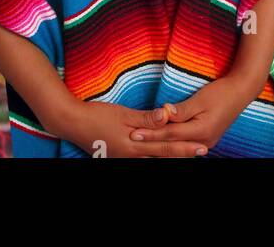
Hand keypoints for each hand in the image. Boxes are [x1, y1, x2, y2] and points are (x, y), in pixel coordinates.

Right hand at [59, 100, 209, 157]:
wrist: (72, 123)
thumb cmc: (97, 115)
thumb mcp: (123, 114)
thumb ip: (146, 118)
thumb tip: (167, 116)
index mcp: (134, 145)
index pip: (165, 147)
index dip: (184, 148)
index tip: (201, 148)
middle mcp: (131, 156)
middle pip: (162, 157)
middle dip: (182, 156)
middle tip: (202, 153)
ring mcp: (124, 158)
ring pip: (153, 160)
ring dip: (170, 157)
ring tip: (186, 155)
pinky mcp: (119, 156)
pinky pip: (141, 160)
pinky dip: (155, 157)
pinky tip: (160, 155)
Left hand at [127, 77, 255, 152]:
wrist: (241, 92)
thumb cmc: (221, 92)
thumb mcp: (200, 99)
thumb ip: (181, 110)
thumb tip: (164, 113)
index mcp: (202, 130)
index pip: (170, 134)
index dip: (151, 133)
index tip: (134, 132)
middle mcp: (204, 141)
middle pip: (173, 144)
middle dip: (152, 142)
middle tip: (133, 139)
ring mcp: (206, 142)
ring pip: (179, 148)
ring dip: (160, 146)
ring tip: (143, 145)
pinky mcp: (206, 138)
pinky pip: (185, 145)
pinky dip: (172, 144)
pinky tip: (161, 146)